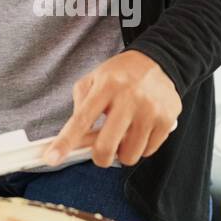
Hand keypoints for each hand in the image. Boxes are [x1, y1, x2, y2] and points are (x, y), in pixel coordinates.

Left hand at [42, 50, 180, 169]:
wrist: (158, 62)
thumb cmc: (120, 75)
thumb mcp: (93, 80)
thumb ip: (80, 108)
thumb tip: (74, 142)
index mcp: (107, 85)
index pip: (82, 119)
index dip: (66, 142)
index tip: (52, 158)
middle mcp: (130, 97)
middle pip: (106, 146)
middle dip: (100, 157)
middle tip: (102, 152)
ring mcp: (151, 110)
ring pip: (129, 155)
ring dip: (123, 152)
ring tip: (125, 135)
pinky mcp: (168, 120)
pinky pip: (148, 151)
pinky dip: (141, 146)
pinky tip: (141, 130)